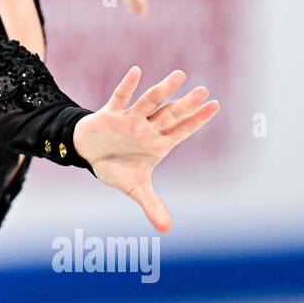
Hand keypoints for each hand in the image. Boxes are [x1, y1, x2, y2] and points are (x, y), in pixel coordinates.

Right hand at [72, 66, 218, 232]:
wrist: (88, 153)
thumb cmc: (116, 167)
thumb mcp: (135, 188)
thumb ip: (152, 205)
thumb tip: (167, 230)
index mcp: (158, 143)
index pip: (182, 130)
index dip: (198, 120)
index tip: (215, 105)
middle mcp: (147, 128)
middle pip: (170, 114)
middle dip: (186, 104)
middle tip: (204, 91)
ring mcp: (131, 119)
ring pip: (150, 102)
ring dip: (163, 90)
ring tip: (179, 76)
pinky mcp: (111, 114)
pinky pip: (121, 98)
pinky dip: (128, 86)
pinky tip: (137, 72)